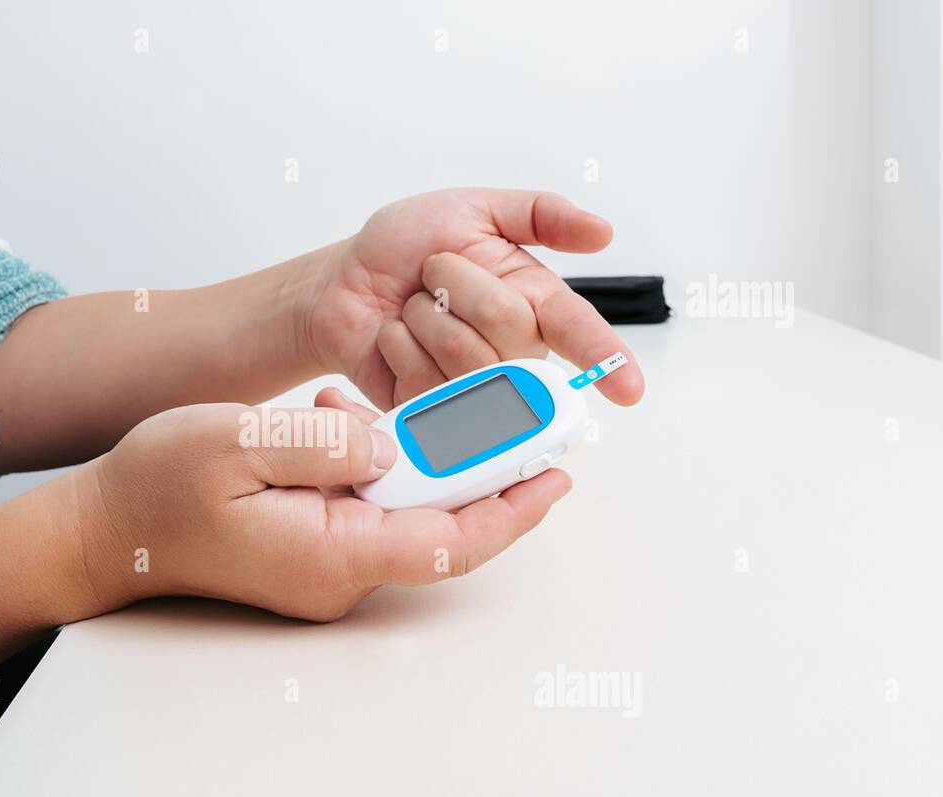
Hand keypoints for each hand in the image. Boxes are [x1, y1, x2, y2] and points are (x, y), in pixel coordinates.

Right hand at [78, 390, 570, 621]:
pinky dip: (363, 459)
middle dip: (475, 466)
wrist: (103, 534)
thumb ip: (320, 440)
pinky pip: (361, 504)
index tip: (556, 475)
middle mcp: (337, 572)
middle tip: (505, 408)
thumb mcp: (234, 443)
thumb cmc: (154, 492)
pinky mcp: (308, 549)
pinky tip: (329, 420)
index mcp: (331, 554)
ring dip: (405, 453)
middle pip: (437, 522)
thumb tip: (389, 439)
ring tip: (373, 403)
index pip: (449, 541)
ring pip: (399, 507)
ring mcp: (322, 565)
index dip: (511, 510)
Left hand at [303, 188, 644, 407]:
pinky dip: (399, 343)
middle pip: (510, 330)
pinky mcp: (430, 410)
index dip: (607, 360)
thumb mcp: (472, 209)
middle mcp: (510, 349)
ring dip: (426, 315)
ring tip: (414, 305)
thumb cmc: (405, 247)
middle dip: (461, 285)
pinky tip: (394, 336)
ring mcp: (470, 385)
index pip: (580, 332)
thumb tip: (601, 231)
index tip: (629, 388)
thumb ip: (538, 214)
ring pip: (467, 359)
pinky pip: (425, 383)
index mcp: (532, 301)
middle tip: (434, 273)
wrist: (343, 279)